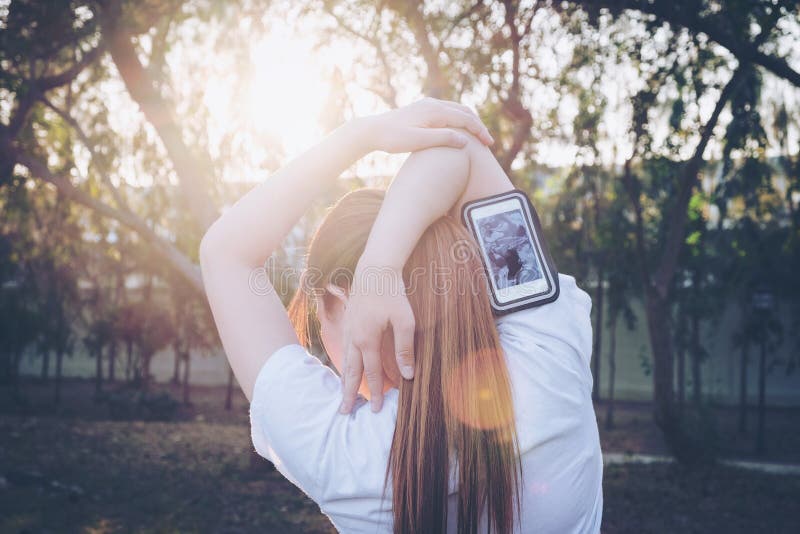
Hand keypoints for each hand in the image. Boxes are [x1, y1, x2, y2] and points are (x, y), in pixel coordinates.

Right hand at [338, 264, 414, 413]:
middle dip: (349, 394)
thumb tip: (408, 374)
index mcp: (367, 340)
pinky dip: (344, 364)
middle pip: (351, 373)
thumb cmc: (392, 292)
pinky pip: (344, 350)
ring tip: (344, 396)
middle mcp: (353, 338)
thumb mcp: (405, 320)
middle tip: (344, 413)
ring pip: (345, 362)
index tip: (377, 410)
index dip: (376, 393)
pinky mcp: (348, 323)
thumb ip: (405, 348)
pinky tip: (347, 368)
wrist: (374, 268)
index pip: (371, 374)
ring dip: (345, 381)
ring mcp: (348, 330)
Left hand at [364, 97, 493, 153]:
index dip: (479, 131)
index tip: (489, 145)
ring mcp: (428, 105)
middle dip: (478, 126)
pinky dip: (459, 120)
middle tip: (488, 142)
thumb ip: (442, 139)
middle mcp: (433, 104)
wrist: (372, 130)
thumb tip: (465, 140)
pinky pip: (447, 112)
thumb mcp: (418, 141)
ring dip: (469, 122)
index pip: (465, 119)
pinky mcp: (423, 110)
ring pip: (456, 110)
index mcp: (435, 111)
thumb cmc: (393, 139)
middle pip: (464, 111)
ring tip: (478, 138)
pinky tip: (460, 132)